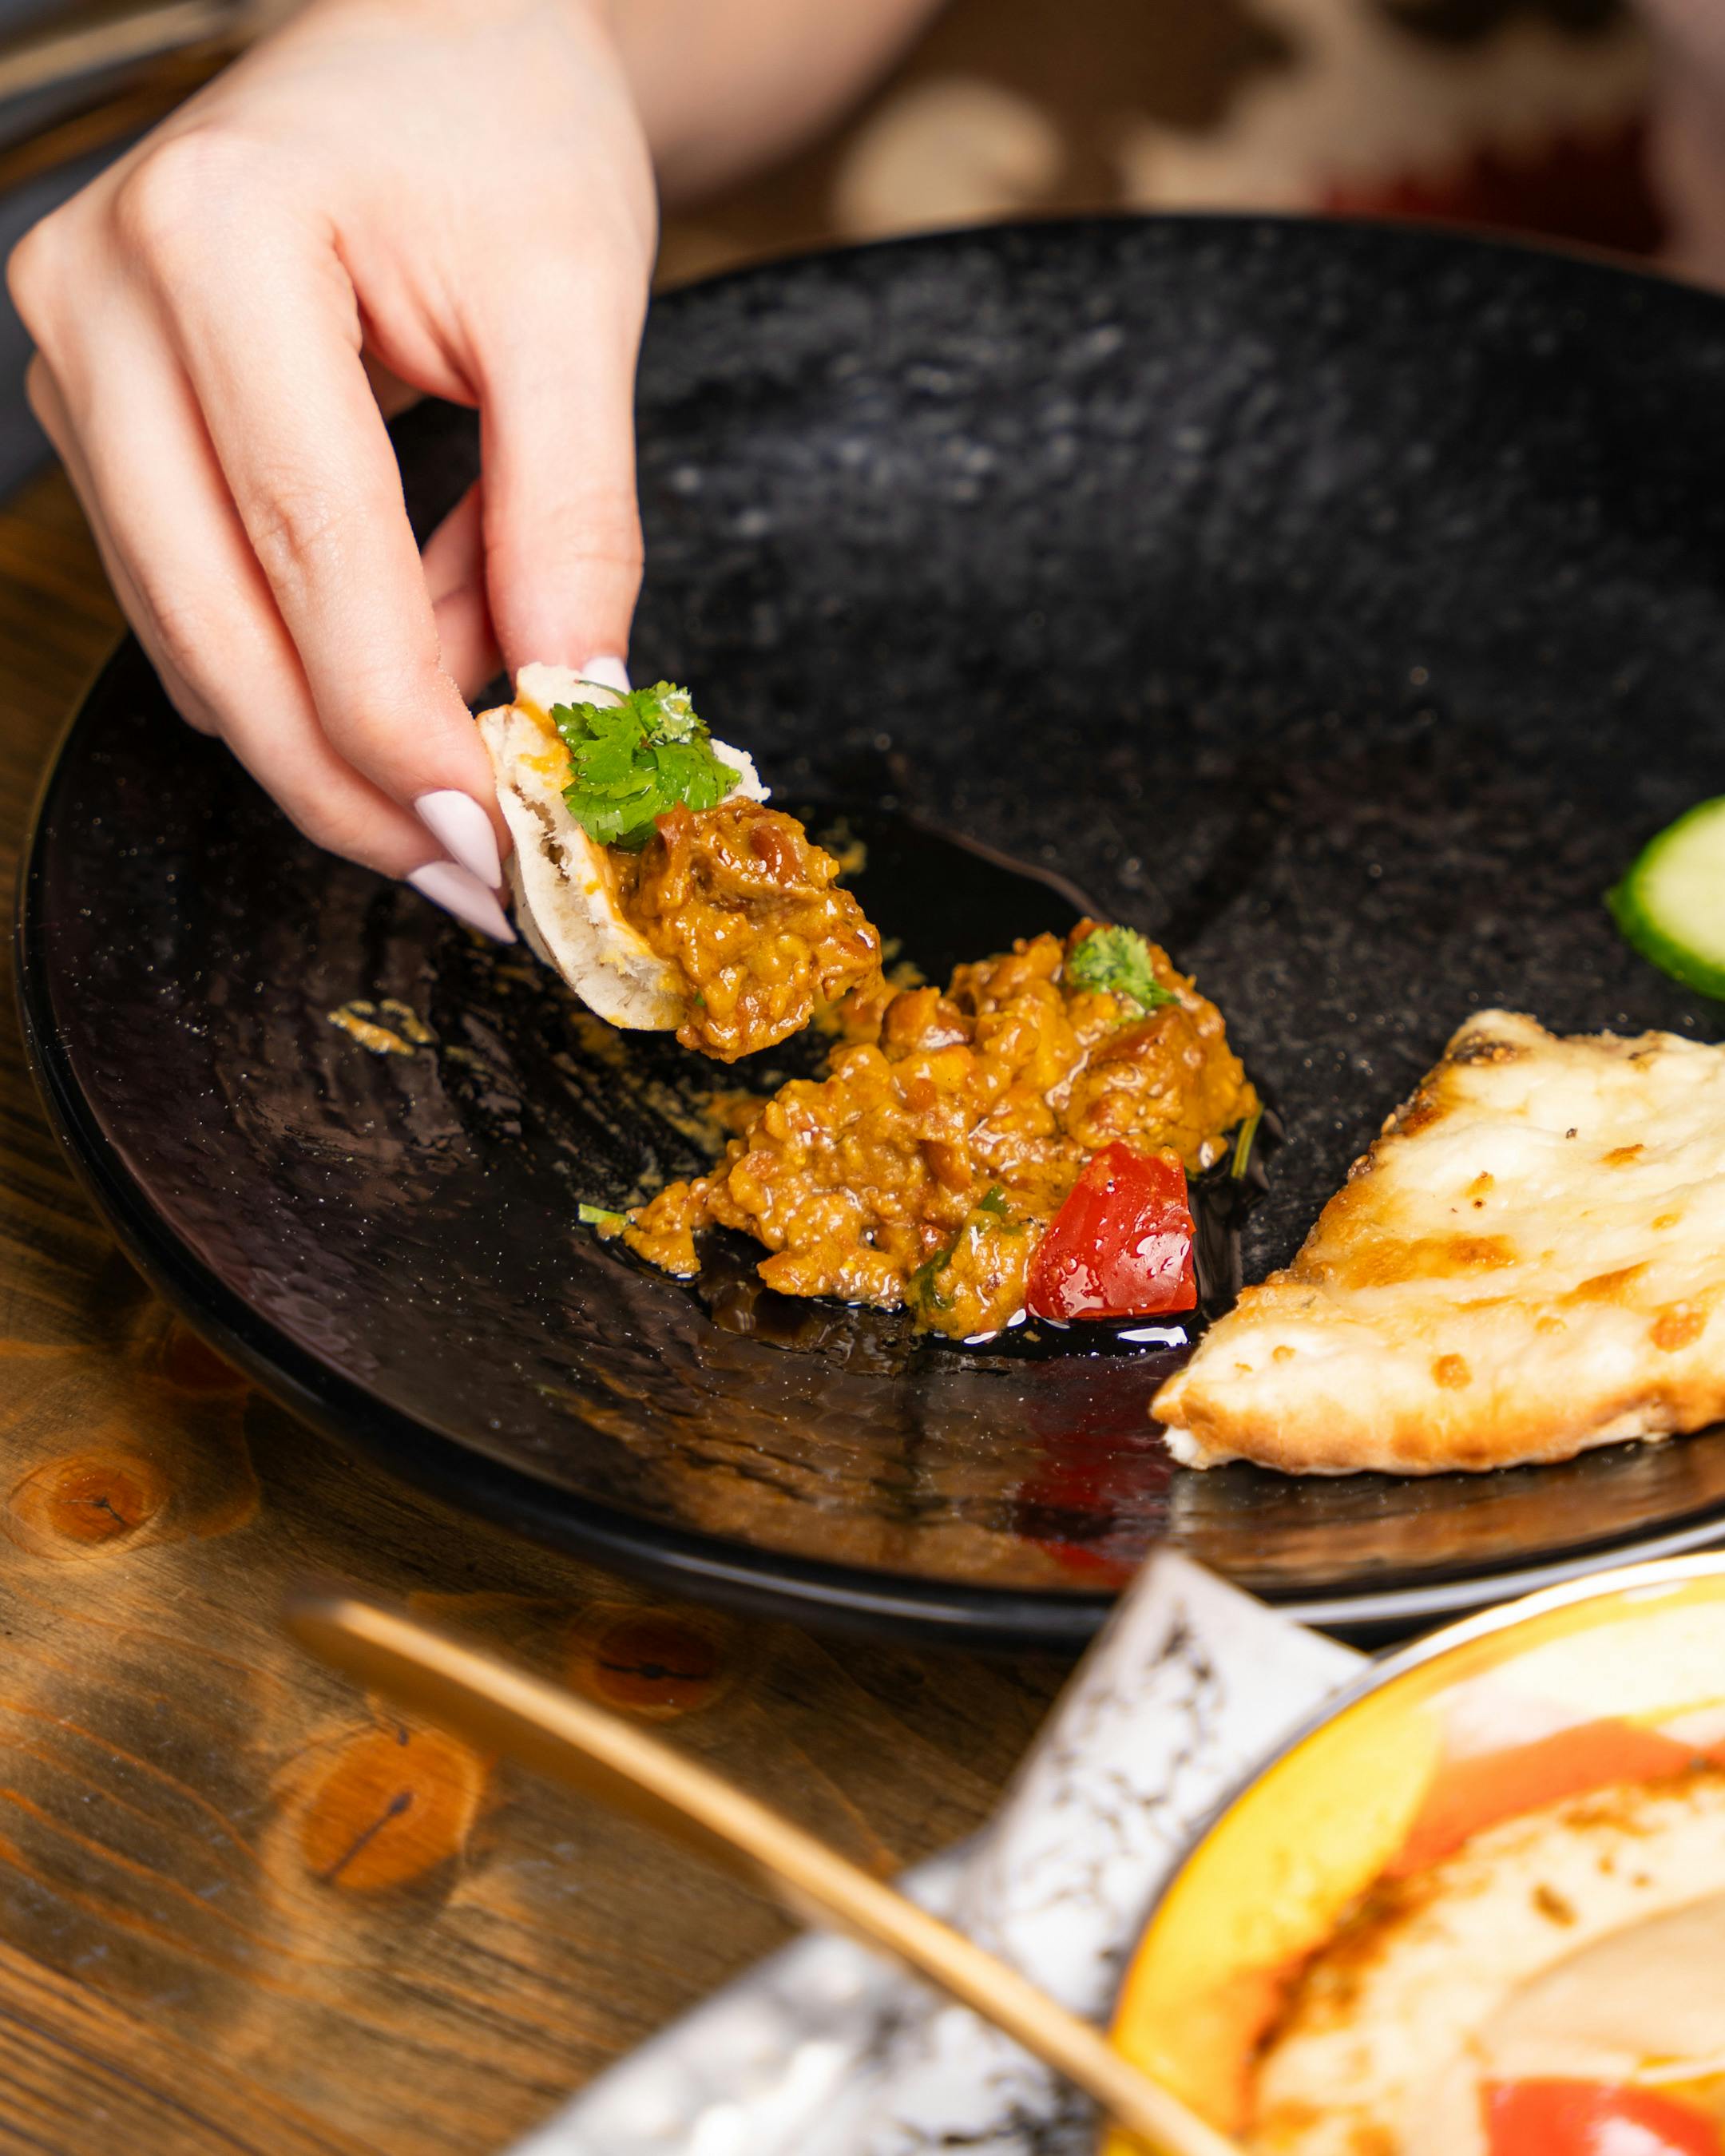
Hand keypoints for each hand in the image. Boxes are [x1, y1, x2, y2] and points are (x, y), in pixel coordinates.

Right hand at [8, 0, 657, 931]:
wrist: (431, 44)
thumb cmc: (505, 134)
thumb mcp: (579, 308)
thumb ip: (571, 519)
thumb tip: (561, 710)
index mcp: (218, 240)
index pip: (312, 549)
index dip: (402, 728)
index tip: (494, 842)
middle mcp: (102, 302)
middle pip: (220, 628)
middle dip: (356, 784)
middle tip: (478, 878)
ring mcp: (78, 367)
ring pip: (199, 643)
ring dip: (345, 736)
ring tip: (486, 737)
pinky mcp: (102, 423)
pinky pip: (205, 608)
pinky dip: (319, 671)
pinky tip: (422, 652)